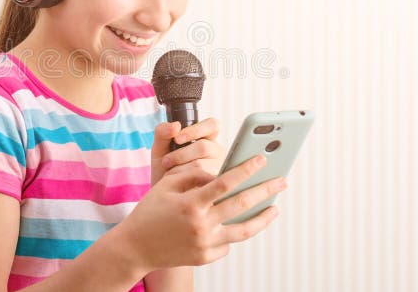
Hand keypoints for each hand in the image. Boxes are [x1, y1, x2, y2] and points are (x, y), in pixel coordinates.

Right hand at [118, 154, 286, 270]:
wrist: (135, 248)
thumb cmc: (150, 211)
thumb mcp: (166, 185)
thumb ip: (193, 175)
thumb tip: (219, 174)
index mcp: (191, 203)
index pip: (226, 182)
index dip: (246, 169)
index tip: (262, 159)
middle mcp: (201, 225)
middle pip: (242, 204)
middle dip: (265, 190)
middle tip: (282, 180)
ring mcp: (205, 244)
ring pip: (243, 230)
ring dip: (263, 218)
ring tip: (275, 208)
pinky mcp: (205, 258)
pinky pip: (227, 243)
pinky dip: (234, 231)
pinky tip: (240, 223)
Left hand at [150, 118, 226, 185]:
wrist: (162, 198)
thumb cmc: (165, 169)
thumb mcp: (160, 149)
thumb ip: (162, 132)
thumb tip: (175, 125)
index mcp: (207, 138)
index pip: (213, 125)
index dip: (196, 129)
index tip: (177, 139)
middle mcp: (217, 152)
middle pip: (204, 147)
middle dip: (181, 154)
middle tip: (166, 162)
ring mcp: (220, 170)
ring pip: (202, 165)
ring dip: (181, 170)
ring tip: (169, 177)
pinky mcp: (217, 188)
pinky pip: (203, 183)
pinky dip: (186, 184)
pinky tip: (178, 186)